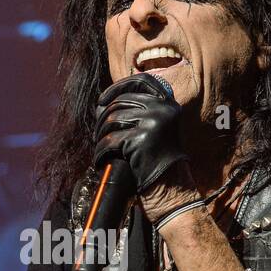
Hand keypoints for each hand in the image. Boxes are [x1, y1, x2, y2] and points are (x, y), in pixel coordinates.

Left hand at [92, 74, 188, 203]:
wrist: (172, 188)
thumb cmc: (160, 160)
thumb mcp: (156, 128)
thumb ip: (138, 112)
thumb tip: (102, 104)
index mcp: (168, 104)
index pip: (141, 82)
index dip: (118, 87)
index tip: (102, 99)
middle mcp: (163, 109)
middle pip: (120, 102)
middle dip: (103, 119)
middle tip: (98, 134)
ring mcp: (153, 123)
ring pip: (112, 120)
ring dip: (100, 136)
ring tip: (100, 147)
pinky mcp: (140, 140)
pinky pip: (110, 141)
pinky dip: (101, 151)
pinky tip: (101, 159)